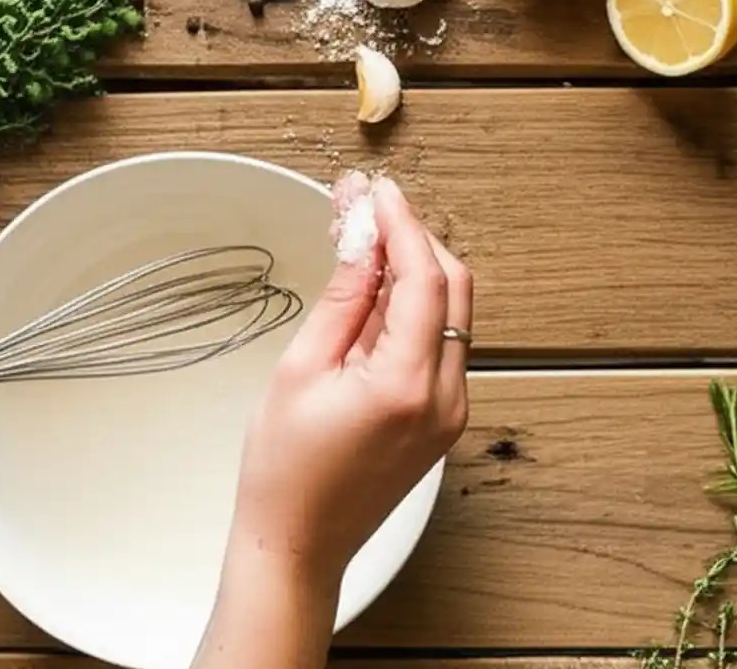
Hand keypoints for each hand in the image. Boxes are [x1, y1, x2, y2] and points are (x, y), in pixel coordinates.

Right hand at [191, 172, 471, 668]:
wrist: (297, 545)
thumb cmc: (285, 471)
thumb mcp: (302, 369)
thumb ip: (345, 298)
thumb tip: (363, 236)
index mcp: (407, 385)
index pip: (424, 277)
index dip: (402, 224)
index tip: (377, 191)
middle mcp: (445, 397)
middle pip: (451, 287)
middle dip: (411, 239)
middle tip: (362, 209)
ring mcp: (450, 412)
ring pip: (450, 313)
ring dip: (413, 271)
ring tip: (361, 243)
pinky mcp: (442, 420)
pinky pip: (440, 345)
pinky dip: (414, 309)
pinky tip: (375, 293)